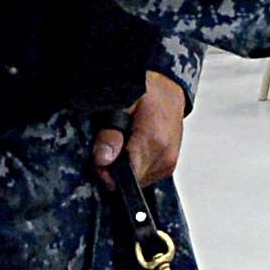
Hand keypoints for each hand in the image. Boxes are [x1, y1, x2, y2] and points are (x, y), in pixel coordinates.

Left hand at [94, 68, 186, 184]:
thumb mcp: (121, 103)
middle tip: (110, 145)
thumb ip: (110, 132)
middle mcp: (165, 156)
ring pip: (137, 180)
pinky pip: (146, 175)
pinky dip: (137, 165)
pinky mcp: (169, 165)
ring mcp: (169, 163)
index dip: (107, 171)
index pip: (125, 177)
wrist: (168, 89)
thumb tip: (103, 160)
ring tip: (124, 143)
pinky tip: (134, 147)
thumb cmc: (146, 90)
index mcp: (153, 142)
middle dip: (114, 168)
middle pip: (130, 180)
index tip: (100, 158)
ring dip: (126, 166)